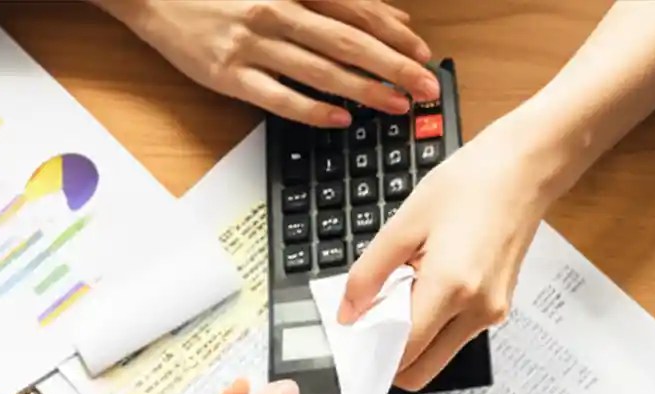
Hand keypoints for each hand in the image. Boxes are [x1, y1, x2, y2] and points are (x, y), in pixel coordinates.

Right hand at [98, 0, 438, 126]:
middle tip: (426, 88)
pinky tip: (340, 120)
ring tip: (395, 106)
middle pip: (348, 42)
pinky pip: (278, 97)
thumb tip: (388, 16)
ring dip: (364, 91)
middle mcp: (276, 12)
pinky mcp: (228, 75)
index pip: (355, 12)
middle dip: (394, 67)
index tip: (424, 57)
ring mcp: (251, 45)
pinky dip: (312, 110)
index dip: (394, 36)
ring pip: (321, 71)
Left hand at [338, 115, 557, 389]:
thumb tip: (348, 313)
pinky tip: (427, 285)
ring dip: (415, 338)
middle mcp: (477, 310)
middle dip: (392, 357)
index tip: (353, 339)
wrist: (524, 170)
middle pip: (422, 370)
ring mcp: (492, 312)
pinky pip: (458, 333)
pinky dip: (436, 323)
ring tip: (404, 292)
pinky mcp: (499, 306)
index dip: (371, 352)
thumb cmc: (471, 184)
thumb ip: (369, 273)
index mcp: (451, 287)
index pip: (404, 352)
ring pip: (440, 354)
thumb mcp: (405, 222)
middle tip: (372, 325)